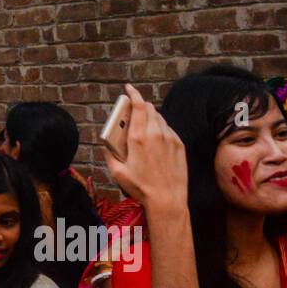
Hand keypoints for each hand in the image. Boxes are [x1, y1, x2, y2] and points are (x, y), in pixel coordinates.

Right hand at [103, 83, 186, 215]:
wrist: (167, 199)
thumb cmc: (140, 187)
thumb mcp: (117, 172)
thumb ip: (109, 153)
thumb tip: (107, 143)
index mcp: (138, 137)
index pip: (138, 106)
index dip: (133, 94)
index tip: (128, 88)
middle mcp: (155, 133)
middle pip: (149, 108)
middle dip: (140, 105)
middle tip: (132, 109)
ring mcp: (170, 138)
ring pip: (159, 117)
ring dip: (150, 116)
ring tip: (143, 126)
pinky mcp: (179, 144)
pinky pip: (168, 128)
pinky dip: (160, 127)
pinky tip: (155, 138)